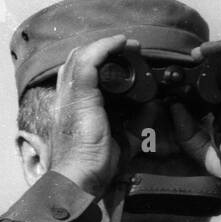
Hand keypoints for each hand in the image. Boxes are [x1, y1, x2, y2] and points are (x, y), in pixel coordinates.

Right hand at [47, 34, 140, 195]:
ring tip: (126, 43)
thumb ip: (137, 123)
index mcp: (73, 108)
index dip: (98, 60)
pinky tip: (119, 43)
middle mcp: (66, 98)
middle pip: (76, 60)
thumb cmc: (96, 166)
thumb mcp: (123, 140)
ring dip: (105, 45)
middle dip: (101, 49)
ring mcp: (69, 96)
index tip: (123, 57)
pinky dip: (104, 48)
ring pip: (80, 56)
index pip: (78, 74)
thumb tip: (154, 106)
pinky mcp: (79, 96)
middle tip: (128, 48)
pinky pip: (88, 61)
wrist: (80, 178)